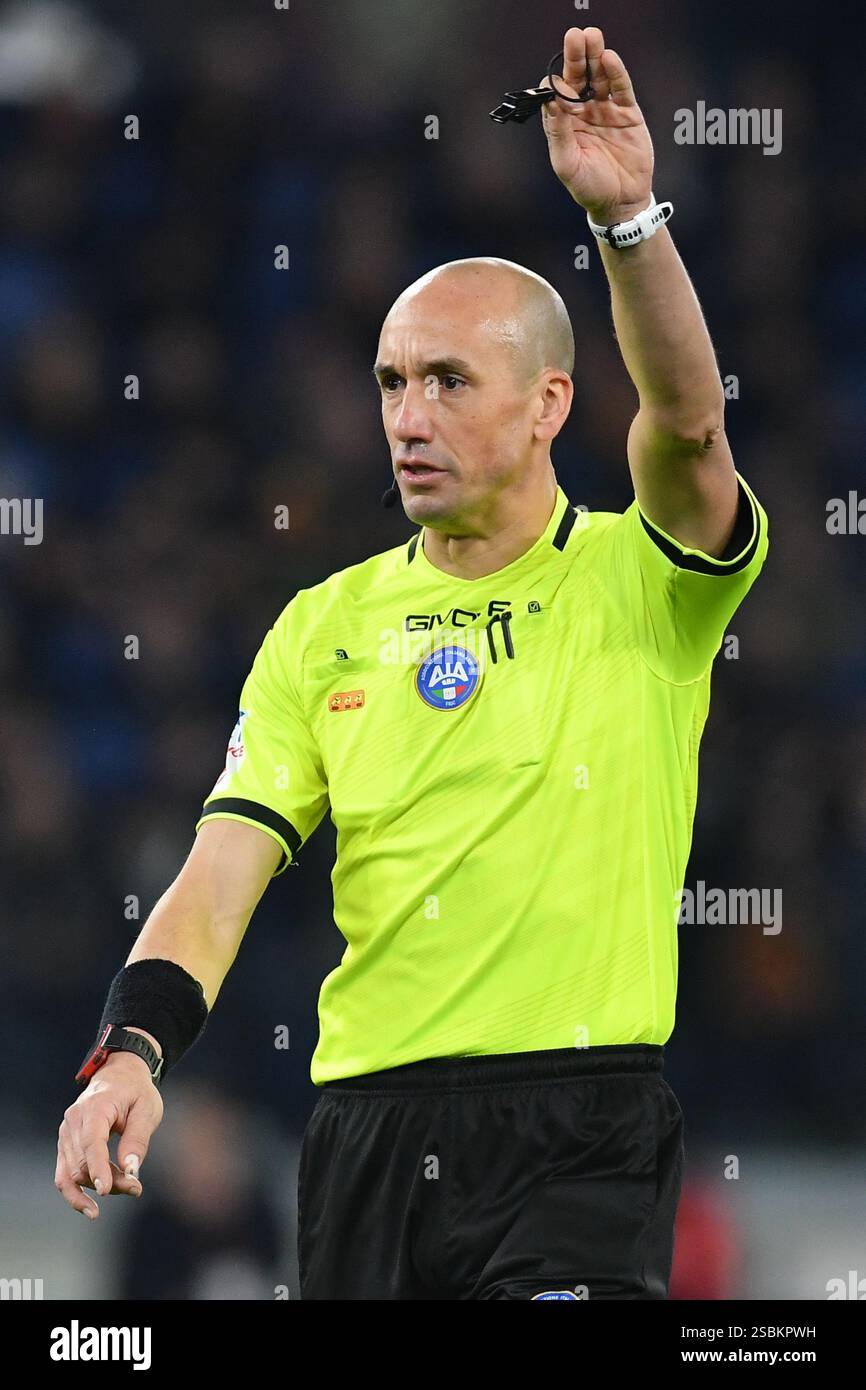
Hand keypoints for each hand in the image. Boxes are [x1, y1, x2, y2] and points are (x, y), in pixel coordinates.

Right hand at [55, 1053, 162, 1219]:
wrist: (119, 1075)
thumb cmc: (136, 1091)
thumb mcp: (147, 1109)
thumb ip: (138, 1139)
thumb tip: (131, 1171)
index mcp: (95, 1107)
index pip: (92, 1143)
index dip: (98, 1168)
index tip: (106, 1191)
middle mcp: (73, 1120)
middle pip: (84, 1162)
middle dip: (108, 1181)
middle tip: (137, 1188)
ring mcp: (66, 1133)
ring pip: (74, 1172)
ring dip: (98, 1186)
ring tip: (127, 1189)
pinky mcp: (65, 1144)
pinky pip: (64, 1174)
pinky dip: (74, 1192)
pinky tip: (89, 1208)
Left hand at [539, 26, 653, 225]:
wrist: (621, 203)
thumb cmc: (589, 188)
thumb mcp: (567, 164)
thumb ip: (558, 132)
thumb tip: (549, 100)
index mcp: (564, 124)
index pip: (556, 95)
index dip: (556, 84)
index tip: (556, 81)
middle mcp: (583, 113)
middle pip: (578, 78)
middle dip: (576, 57)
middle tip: (574, 36)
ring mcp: (606, 110)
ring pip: (599, 77)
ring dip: (595, 57)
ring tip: (591, 37)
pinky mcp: (627, 113)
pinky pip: (621, 88)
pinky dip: (616, 72)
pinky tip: (609, 58)